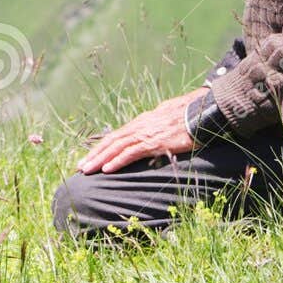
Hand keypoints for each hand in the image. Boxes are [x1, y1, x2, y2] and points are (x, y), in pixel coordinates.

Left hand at [78, 89, 202, 173]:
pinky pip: (130, 153)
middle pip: (111, 141)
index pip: (117, 135)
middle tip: (81, 167)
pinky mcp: (153, 142)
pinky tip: (106, 169)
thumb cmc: (189, 116)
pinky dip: (117, 161)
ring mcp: (145, 134)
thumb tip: (156, 131)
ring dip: (100, 159)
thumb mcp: (169, 119)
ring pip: (116, 147)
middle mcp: (139, 126)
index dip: (102, 146)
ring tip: (87, 170)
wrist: (201, 111)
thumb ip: (159, 125)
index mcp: (142, 122)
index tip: (91, 156)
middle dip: (95, 154)